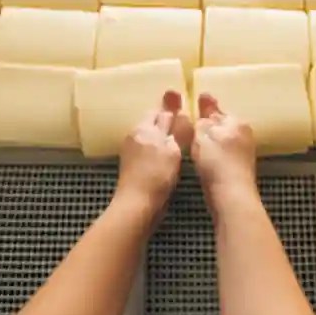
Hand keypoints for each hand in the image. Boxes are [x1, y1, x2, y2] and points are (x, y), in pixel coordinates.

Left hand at [115, 90, 192, 216]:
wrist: (137, 204)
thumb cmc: (158, 175)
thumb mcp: (172, 150)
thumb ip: (177, 130)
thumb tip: (181, 111)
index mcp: (144, 128)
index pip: (158, 111)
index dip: (171, 110)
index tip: (184, 111)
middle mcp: (134, 136)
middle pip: (152, 123)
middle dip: (165, 123)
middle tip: (183, 127)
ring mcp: (131, 152)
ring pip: (150, 138)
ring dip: (161, 137)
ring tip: (178, 144)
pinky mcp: (132, 166)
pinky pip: (147, 151)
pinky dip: (157, 151)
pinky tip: (166, 159)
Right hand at [191, 93, 258, 213]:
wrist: (231, 195)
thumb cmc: (216, 161)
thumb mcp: (203, 135)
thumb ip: (203, 118)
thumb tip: (205, 99)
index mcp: (236, 122)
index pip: (218, 110)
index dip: (205, 107)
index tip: (196, 100)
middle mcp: (243, 134)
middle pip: (222, 124)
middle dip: (209, 123)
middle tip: (191, 123)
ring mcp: (243, 152)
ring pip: (223, 139)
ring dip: (211, 139)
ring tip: (194, 141)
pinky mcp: (239, 169)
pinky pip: (223, 153)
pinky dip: (214, 153)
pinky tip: (204, 159)